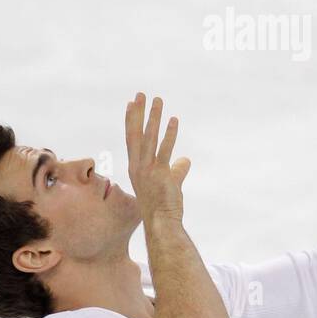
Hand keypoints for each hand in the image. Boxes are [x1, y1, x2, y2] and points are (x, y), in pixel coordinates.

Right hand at [125, 93, 190, 222]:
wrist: (162, 223)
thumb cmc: (163, 206)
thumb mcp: (170, 183)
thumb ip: (177, 169)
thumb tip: (185, 160)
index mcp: (136, 167)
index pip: (132, 139)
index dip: (131, 120)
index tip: (131, 104)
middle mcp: (137, 166)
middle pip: (136, 134)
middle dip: (138, 113)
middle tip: (141, 94)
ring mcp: (147, 170)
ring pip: (149, 138)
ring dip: (153, 118)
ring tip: (158, 100)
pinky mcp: (160, 174)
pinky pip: (165, 150)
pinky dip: (169, 134)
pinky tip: (173, 120)